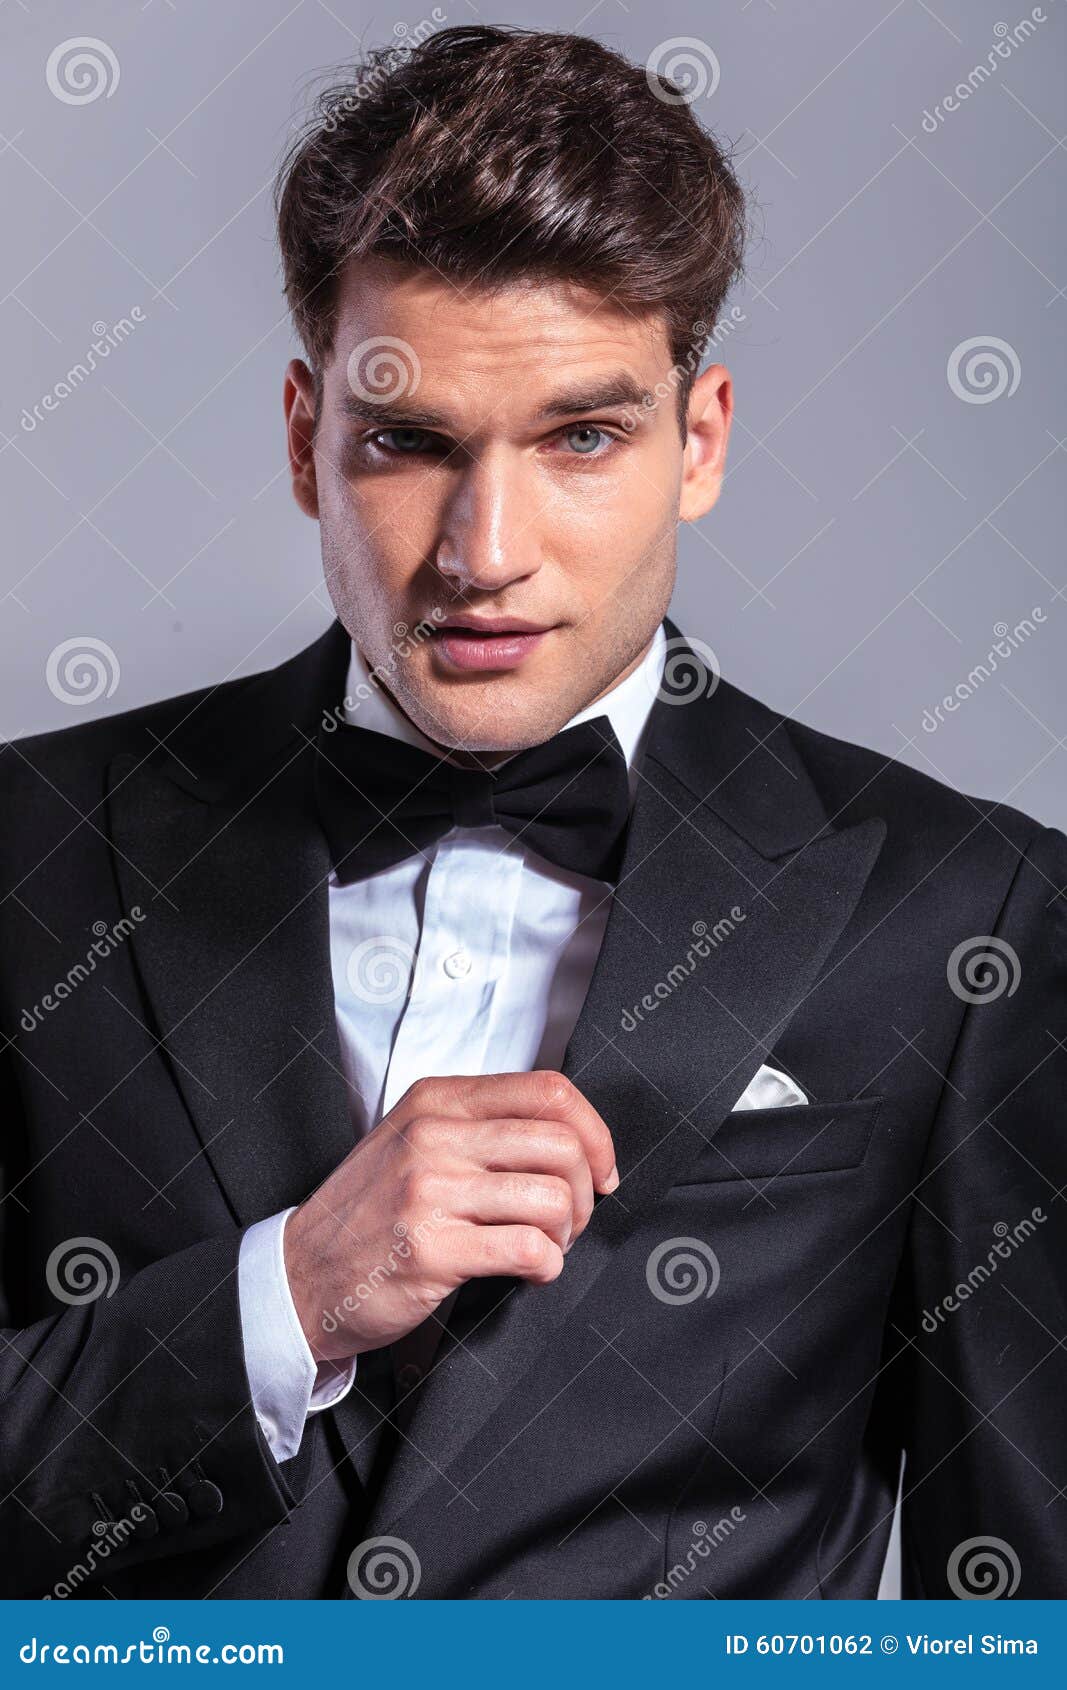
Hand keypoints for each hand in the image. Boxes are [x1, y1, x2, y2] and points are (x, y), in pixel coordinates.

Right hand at [284, 1070, 618, 1363]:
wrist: (300, 1276)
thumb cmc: (367, 1214)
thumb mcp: (414, 1140)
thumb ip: (480, 1126)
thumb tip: (572, 1137)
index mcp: (437, 1101)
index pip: (548, 1090)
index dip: (595, 1131)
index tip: (602, 1168)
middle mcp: (434, 1136)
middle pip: (562, 1144)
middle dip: (587, 1191)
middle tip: (571, 1220)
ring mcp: (430, 1191)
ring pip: (552, 1198)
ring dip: (566, 1233)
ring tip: (546, 1246)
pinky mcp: (432, 1249)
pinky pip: (529, 1249)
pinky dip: (546, 1266)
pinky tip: (530, 1272)